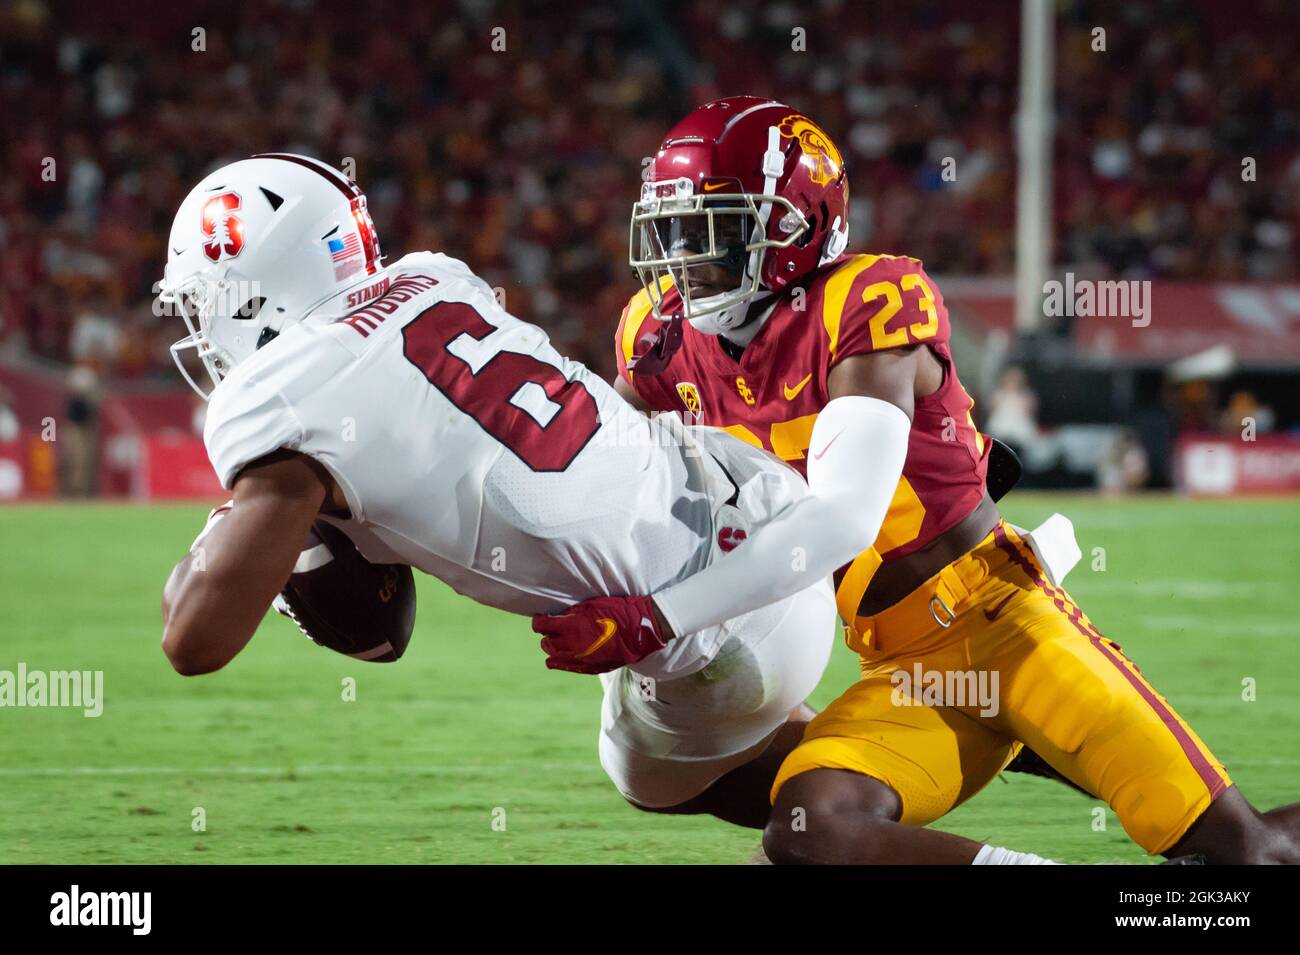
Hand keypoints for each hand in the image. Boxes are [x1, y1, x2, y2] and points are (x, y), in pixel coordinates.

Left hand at [532, 594, 672, 673]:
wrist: (640, 631)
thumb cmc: (618, 611)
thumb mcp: (592, 604)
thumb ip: (572, 611)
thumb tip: (558, 615)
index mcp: (572, 626)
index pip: (541, 625)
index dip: (540, 620)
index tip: (542, 617)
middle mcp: (572, 645)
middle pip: (546, 641)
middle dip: (547, 633)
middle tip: (553, 627)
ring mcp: (581, 658)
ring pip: (553, 655)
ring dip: (552, 646)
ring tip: (556, 640)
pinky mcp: (589, 667)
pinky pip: (565, 666)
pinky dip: (558, 661)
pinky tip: (556, 658)